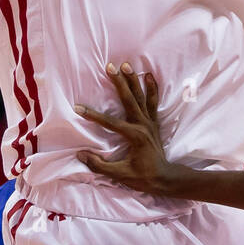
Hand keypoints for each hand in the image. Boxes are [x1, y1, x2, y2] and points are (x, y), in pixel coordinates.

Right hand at [75, 63, 180, 195]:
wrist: (165, 179)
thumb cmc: (142, 178)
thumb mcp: (120, 175)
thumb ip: (99, 165)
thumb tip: (80, 154)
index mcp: (133, 136)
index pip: (110, 122)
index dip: (93, 115)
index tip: (78, 108)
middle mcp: (143, 125)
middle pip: (129, 99)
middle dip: (118, 82)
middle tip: (109, 67)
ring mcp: (150, 122)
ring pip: (141, 97)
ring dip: (133, 80)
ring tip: (126, 65)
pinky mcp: (154, 122)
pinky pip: (153, 102)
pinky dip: (152, 88)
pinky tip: (148, 76)